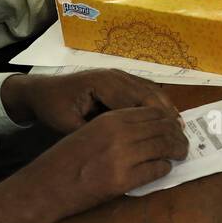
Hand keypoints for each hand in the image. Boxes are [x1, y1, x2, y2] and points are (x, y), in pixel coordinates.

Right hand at [0, 106, 187, 222]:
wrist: (43, 186)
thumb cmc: (65, 159)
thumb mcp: (89, 130)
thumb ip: (116, 125)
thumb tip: (150, 127)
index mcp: (110, 119)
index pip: (153, 112)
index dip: (169, 119)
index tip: (175, 126)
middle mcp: (118, 134)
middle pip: (163, 128)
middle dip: (177, 134)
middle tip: (183, 142)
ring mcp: (121, 157)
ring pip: (164, 147)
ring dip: (177, 150)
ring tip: (180, 154)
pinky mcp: (122, 180)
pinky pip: (156, 170)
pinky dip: (164, 168)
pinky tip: (164, 168)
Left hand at [1, 70, 177, 133]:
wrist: (41, 90)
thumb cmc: (53, 108)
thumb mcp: (67, 125)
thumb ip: (92, 132)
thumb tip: (118, 148)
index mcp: (103, 84)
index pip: (137, 102)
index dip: (155, 119)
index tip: (169, 136)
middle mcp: (115, 75)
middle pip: (149, 93)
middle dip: (167, 114)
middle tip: (181, 134)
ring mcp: (118, 74)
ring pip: (150, 89)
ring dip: (165, 108)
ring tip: (178, 127)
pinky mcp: (119, 78)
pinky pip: (144, 88)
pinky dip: (157, 102)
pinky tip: (165, 116)